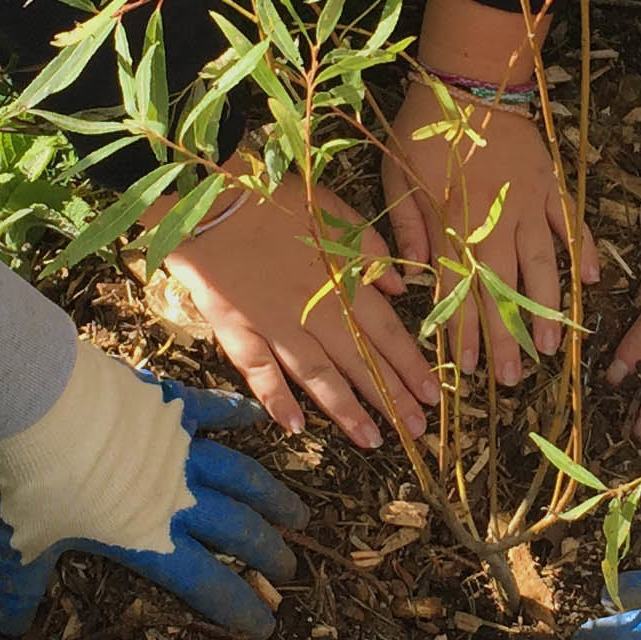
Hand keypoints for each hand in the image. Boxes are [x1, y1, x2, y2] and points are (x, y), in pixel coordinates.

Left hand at [0, 353, 309, 638]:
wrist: (38, 402)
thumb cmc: (32, 478)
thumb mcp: (22, 541)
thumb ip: (23, 585)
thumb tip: (7, 630)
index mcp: (148, 538)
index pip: (207, 582)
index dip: (238, 605)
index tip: (264, 624)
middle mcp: (178, 497)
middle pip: (239, 531)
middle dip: (268, 554)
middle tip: (287, 571)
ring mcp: (182, 448)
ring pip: (244, 478)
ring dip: (274, 499)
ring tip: (299, 515)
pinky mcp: (174, 405)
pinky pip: (217, 409)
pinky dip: (240, 413)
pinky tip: (261, 418)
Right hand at [162, 174, 437, 451]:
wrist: (207, 198)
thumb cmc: (274, 198)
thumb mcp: (334, 210)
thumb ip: (370, 249)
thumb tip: (401, 285)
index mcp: (342, 280)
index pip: (386, 331)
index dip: (411, 365)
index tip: (432, 395)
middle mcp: (314, 310)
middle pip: (359, 361)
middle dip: (390, 399)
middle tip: (415, 432)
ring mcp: (274, 324)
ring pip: (316, 375)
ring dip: (345, 410)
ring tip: (371, 441)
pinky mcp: (236, 330)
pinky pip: (259, 371)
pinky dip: (276, 400)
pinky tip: (296, 427)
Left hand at [382, 81, 586, 388]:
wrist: (469, 78)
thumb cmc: (424, 130)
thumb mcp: (397, 177)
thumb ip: (408, 228)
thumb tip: (416, 277)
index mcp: (453, 220)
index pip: (459, 288)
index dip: (465, 330)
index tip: (469, 368)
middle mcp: (494, 219)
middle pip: (502, 287)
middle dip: (505, 336)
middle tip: (511, 379)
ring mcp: (529, 202)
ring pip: (541, 263)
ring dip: (545, 306)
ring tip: (550, 346)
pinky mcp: (552, 183)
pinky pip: (571, 221)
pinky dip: (583, 249)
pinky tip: (591, 281)